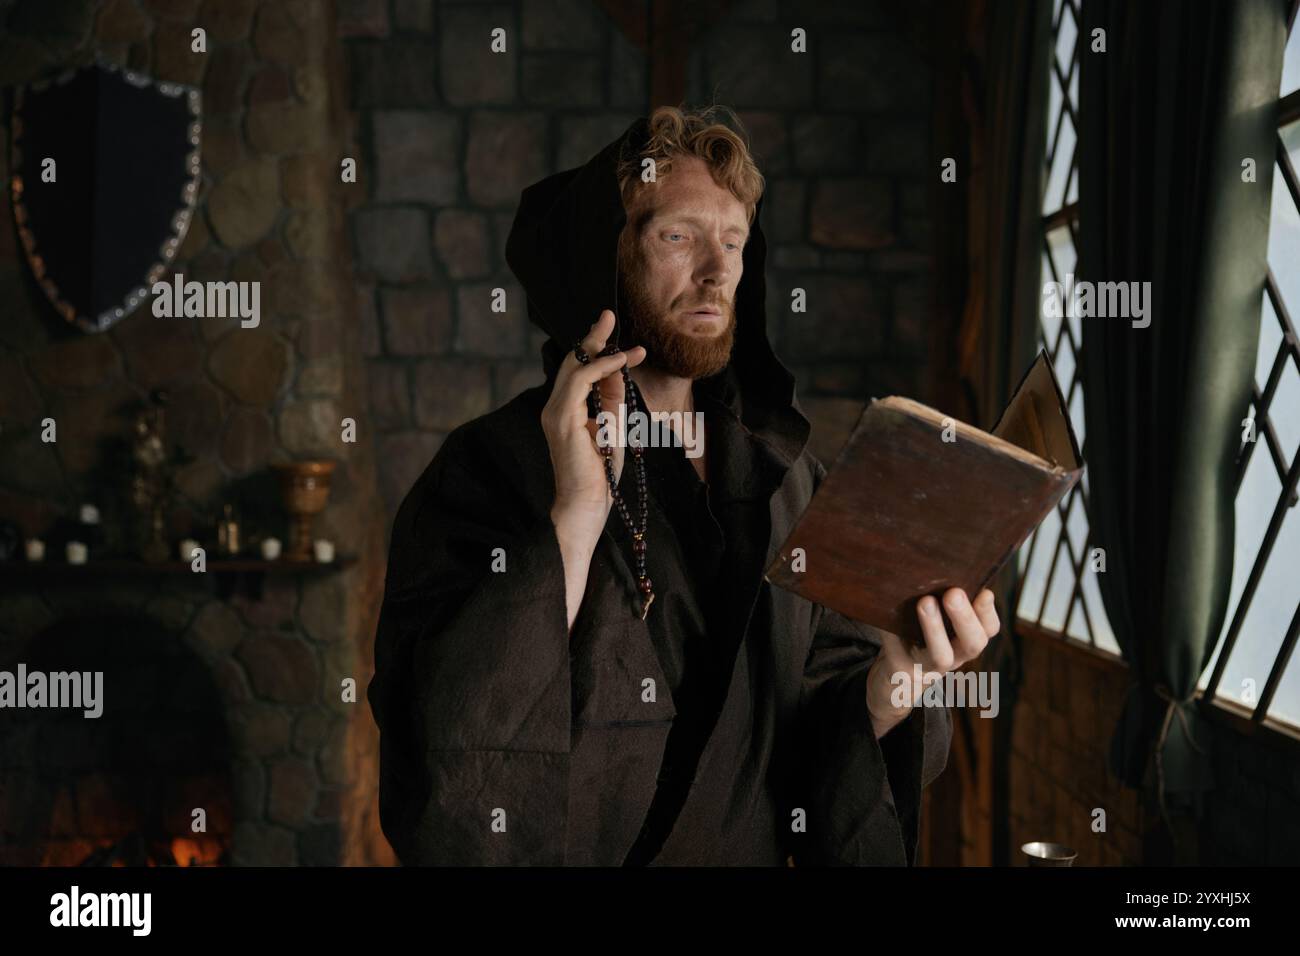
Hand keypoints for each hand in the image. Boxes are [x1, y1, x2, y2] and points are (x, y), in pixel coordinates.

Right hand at [541, 309, 646, 545]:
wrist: (588, 504)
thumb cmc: (600, 475)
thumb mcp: (612, 428)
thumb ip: (612, 400)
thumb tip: (619, 372)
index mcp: (566, 410)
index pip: (578, 372)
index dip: (598, 351)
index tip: (624, 341)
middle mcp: (556, 408)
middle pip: (571, 362)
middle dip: (592, 338)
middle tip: (609, 315)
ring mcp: (555, 413)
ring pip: (574, 368)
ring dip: (600, 349)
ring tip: (622, 338)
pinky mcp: (562, 419)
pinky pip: (579, 383)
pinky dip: (600, 369)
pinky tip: (619, 362)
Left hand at [864, 587, 999, 738]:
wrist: (900, 666)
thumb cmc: (921, 629)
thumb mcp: (936, 613)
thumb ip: (940, 595)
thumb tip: (931, 564)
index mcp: (969, 638)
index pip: (989, 628)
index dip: (988, 611)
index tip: (985, 591)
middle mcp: (957, 655)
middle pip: (972, 643)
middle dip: (964, 617)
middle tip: (954, 593)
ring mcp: (932, 666)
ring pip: (941, 655)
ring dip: (934, 627)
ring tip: (925, 602)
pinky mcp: (906, 668)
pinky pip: (906, 655)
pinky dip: (897, 634)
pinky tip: (891, 616)